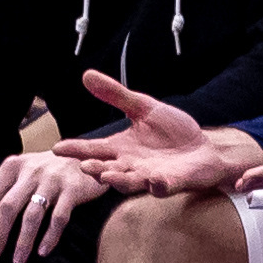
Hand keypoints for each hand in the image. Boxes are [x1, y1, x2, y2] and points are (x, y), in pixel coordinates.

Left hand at [0, 151, 106, 262]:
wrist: (85, 156)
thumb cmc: (46, 171)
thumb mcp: (18, 174)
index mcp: (12, 167)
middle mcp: (31, 170)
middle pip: (7, 207)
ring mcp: (53, 179)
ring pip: (32, 214)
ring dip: (23, 240)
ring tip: (17, 260)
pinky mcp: (73, 188)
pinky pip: (59, 218)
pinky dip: (50, 237)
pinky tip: (43, 252)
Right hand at [54, 70, 252, 195]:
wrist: (205, 148)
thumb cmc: (172, 131)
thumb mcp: (143, 107)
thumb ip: (116, 95)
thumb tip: (87, 75)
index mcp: (122, 148)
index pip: (94, 149)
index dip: (76, 149)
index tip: (57, 148)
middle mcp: (132, 165)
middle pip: (108, 169)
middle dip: (96, 169)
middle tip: (83, 165)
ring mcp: (151, 176)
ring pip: (130, 182)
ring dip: (120, 180)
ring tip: (108, 176)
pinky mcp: (173, 182)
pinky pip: (163, 187)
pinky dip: (158, 186)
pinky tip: (154, 181)